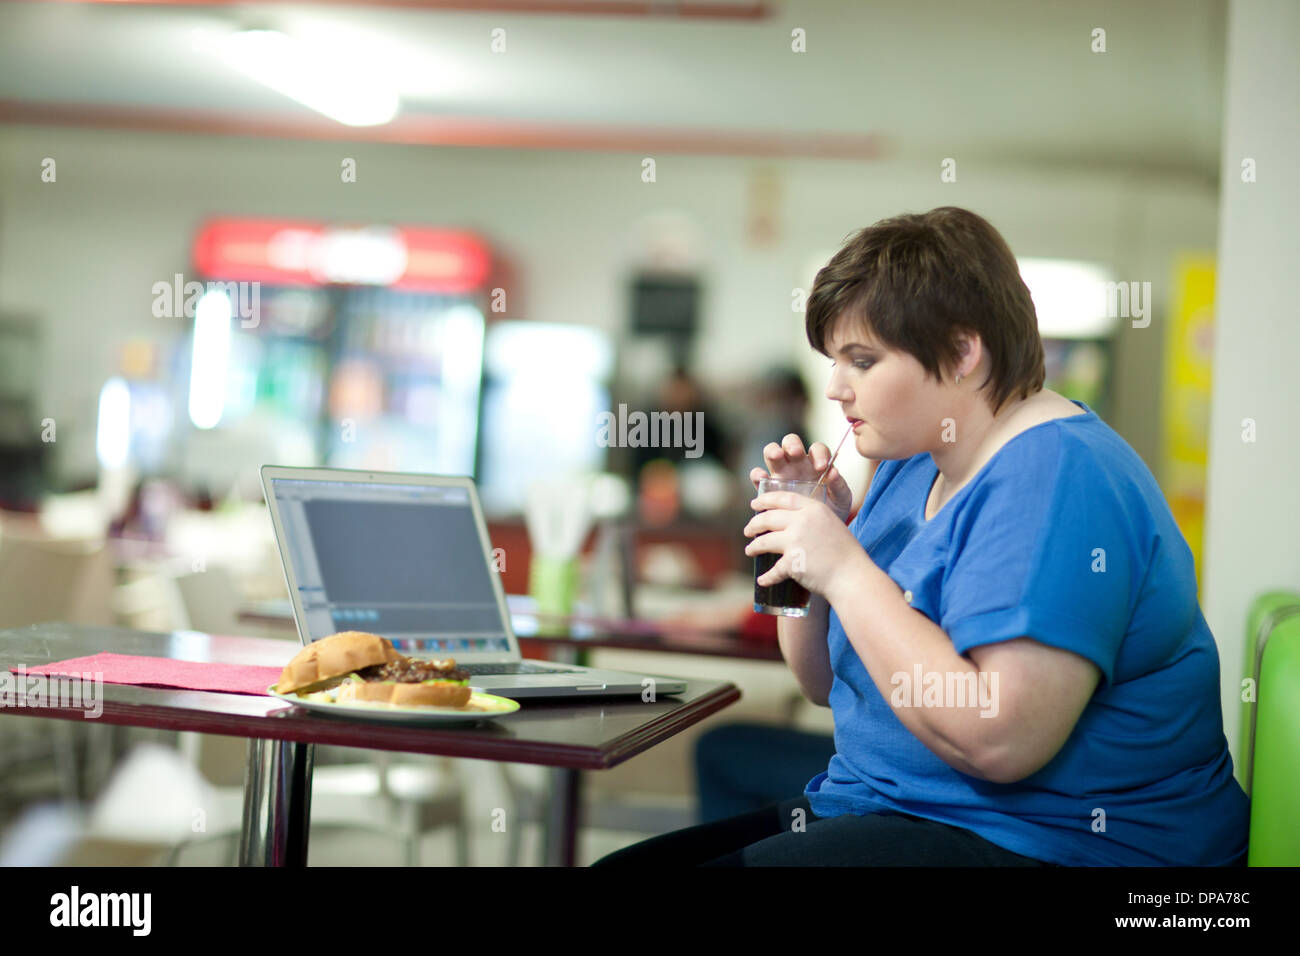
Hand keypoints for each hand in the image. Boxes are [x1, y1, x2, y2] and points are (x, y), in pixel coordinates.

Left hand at [743, 490, 867, 599]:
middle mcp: (803, 521)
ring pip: (764, 541)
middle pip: (768, 518)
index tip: (755, 504)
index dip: (766, 500)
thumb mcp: (832, 525)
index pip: (783, 498)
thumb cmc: (845, 554)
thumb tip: (791, 523)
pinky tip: (762, 580)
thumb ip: (813, 520)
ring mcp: (795, 541)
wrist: (852, 576)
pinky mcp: (792, 562)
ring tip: (750, 550)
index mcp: (814, 509)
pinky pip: (773, 570)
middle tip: (748, 529)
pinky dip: (767, 577)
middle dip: (754, 524)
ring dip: (754, 546)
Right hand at [748, 433, 851, 521]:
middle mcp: (797, 464)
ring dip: (773, 451)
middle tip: (796, 452)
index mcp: (816, 463)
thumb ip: (839, 486)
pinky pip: (758, 476)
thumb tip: (834, 473)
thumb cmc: (831, 511)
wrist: (816, 533)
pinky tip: (762, 477)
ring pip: (772, 452)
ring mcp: (780, 474)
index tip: (822, 467)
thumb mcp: (840, 499)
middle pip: (790, 443)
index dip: (819, 454)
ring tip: (777, 455)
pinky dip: (757, 474)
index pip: (817, 449)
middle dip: (792, 444)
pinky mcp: (767, 488)